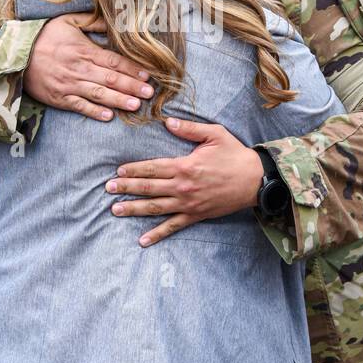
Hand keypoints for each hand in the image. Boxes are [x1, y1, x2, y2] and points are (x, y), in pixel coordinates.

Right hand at [23, 13, 153, 119]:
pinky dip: (94, 112)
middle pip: (110, 78)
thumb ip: (92, 22)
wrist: (15, 53)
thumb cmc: (44, 36)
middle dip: (131, 86)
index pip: (113, 60)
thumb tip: (114, 23)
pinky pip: (79, 106)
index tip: (147, 74)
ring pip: (98, 94)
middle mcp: (78, 69)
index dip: (132, 68)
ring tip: (136, 106)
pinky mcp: (59, 98)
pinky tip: (109, 117)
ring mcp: (68, 85)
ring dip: (118, 100)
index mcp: (83, 50)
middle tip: (150, 93)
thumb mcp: (68, 21)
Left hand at [106, 117, 265, 245]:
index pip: (153, 168)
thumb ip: (189, 129)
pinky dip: (157, 234)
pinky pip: (173, 226)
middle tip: (107, 189)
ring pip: (155, 208)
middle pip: (149, 188)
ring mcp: (188, 204)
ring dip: (134, 209)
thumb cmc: (235, 155)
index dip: (134, 170)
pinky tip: (142, 240)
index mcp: (185, 165)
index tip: (118, 171)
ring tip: (115, 210)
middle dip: (126, 188)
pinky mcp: (196, 215)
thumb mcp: (214, 134)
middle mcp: (183, 187)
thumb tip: (167, 122)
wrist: (255, 180)